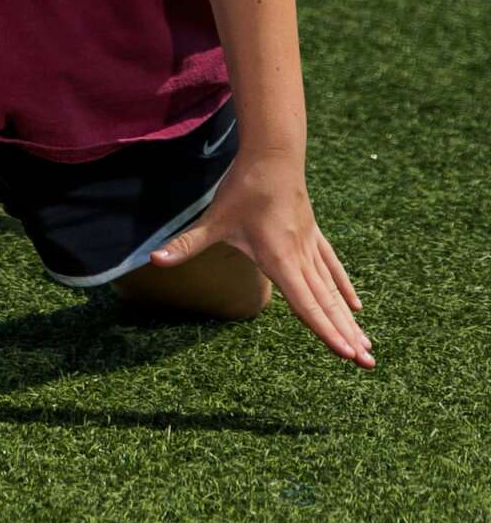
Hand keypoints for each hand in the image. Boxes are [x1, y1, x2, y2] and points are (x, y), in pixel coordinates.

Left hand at [151, 162, 372, 366]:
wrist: (274, 156)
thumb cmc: (244, 188)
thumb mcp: (213, 219)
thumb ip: (187, 243)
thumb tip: (154, 259)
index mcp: (279, 258)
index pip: (305, 303)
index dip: (324, 330)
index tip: (346, 353)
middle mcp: (300, 257)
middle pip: (326, 303)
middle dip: (346, 336)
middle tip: (368, 365)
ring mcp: (310, 247)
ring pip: (333, 291)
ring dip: (349, 319)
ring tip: (367, 347)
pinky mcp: (313, 237)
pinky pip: (332, 268)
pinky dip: (343, 289)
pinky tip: (356, 307)